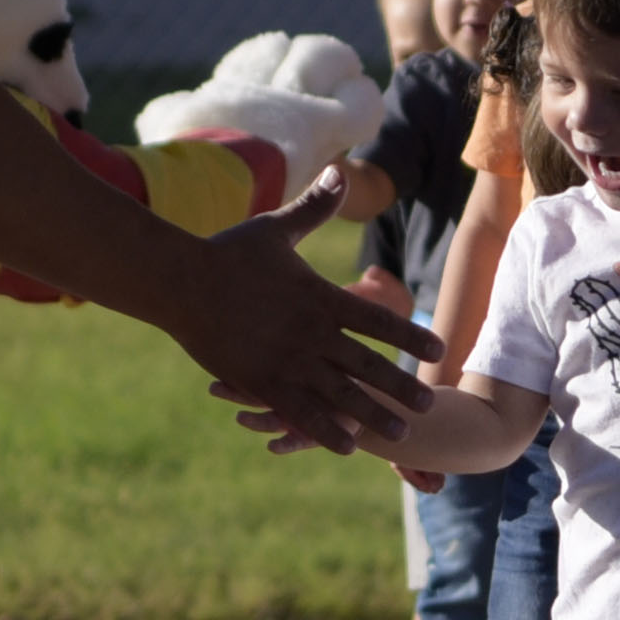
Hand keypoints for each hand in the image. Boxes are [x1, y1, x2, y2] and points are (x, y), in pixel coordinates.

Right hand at [170, 171, 433, 453]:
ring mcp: (287, 361)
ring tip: (402, 433)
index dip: (410, 335)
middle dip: (400, 385)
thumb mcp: (276, 229)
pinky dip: (325, 430)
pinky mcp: (260, 381)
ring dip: (373, 414)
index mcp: (320, 298)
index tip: (438, 349)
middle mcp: (311, 334)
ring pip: (340, 396)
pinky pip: (300, 413)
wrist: (180, 282)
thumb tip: (341, 173)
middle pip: (367, 365)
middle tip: (429, 402)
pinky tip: (347, 446)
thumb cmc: (227, 253)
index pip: (378, 321)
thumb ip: (314, 208)